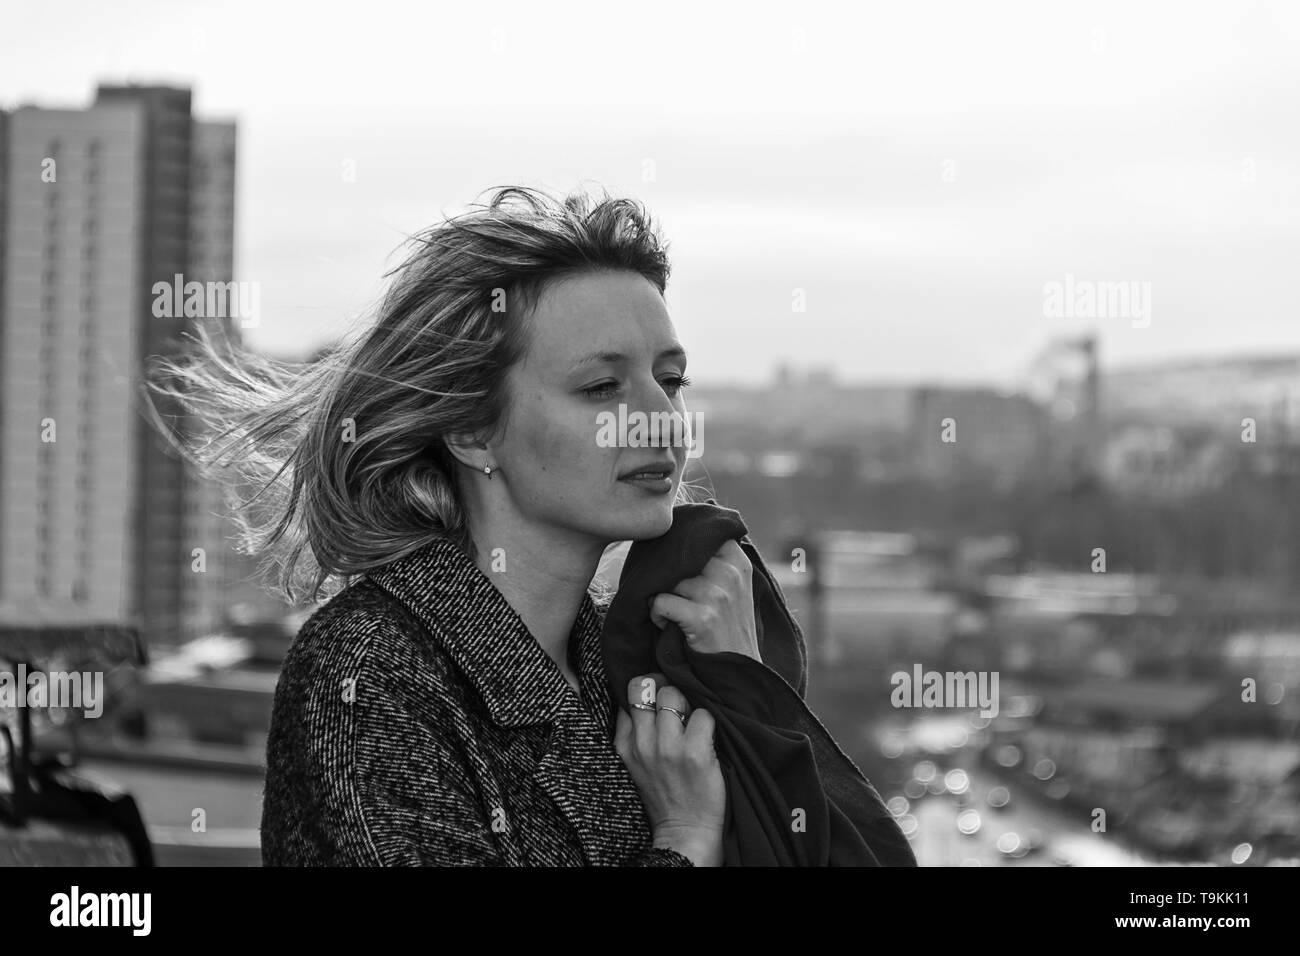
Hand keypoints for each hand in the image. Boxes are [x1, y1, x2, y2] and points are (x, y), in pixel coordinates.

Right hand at [614, 673, 724, 866]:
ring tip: (693, 723)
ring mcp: (668, 748)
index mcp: (625, 744)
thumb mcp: (635, 763)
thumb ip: (634, 731)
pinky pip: (703, 715)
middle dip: (667, 690)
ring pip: (674, 695)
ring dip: (688, 705)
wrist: (684, 831)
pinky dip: (709, 722)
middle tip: (679, 708)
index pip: (630, 694)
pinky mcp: (695, 753)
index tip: (659, 698)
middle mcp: (642, 743)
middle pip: (648, 686)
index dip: (648, 689)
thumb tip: (647, 694)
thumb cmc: (665, 794)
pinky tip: (708, 739)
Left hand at [649, 539, 759, 661]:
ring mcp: (717, 595)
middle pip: (678, 557)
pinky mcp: (702, 618)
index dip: (680, 548)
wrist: (739, 673)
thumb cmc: (728, 628)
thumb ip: (715, 559)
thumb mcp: (733, 587)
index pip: (699, 535)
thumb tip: (684, 527)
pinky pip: (660, 601)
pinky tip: (668, 626)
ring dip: (661, 597)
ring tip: (673, 615)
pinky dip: (656, 615)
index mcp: (738, 562)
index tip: (678, 567)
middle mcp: (730, 574)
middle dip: (667, 576)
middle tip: (674, 597)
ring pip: (667, 580)